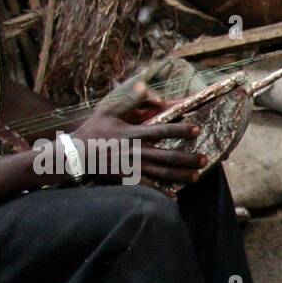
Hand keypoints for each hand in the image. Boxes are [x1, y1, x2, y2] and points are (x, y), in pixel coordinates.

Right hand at [76, 79, 206, 186]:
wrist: (77, 156)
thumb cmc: (93, 131)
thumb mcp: (108, 111)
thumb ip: (128, 99)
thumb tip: (144, 84)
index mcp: (133, 134)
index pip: (161, 131)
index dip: (180, 130)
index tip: (196, 130)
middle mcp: (135, 152)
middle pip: (166, 156)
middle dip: (187, 158)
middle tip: (205, 159)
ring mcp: (132, 167)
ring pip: (161, 173)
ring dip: (180, 175)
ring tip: (196, 176)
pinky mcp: (127, 178)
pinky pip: (147, 187)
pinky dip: (161, 192)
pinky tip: (174, 197)